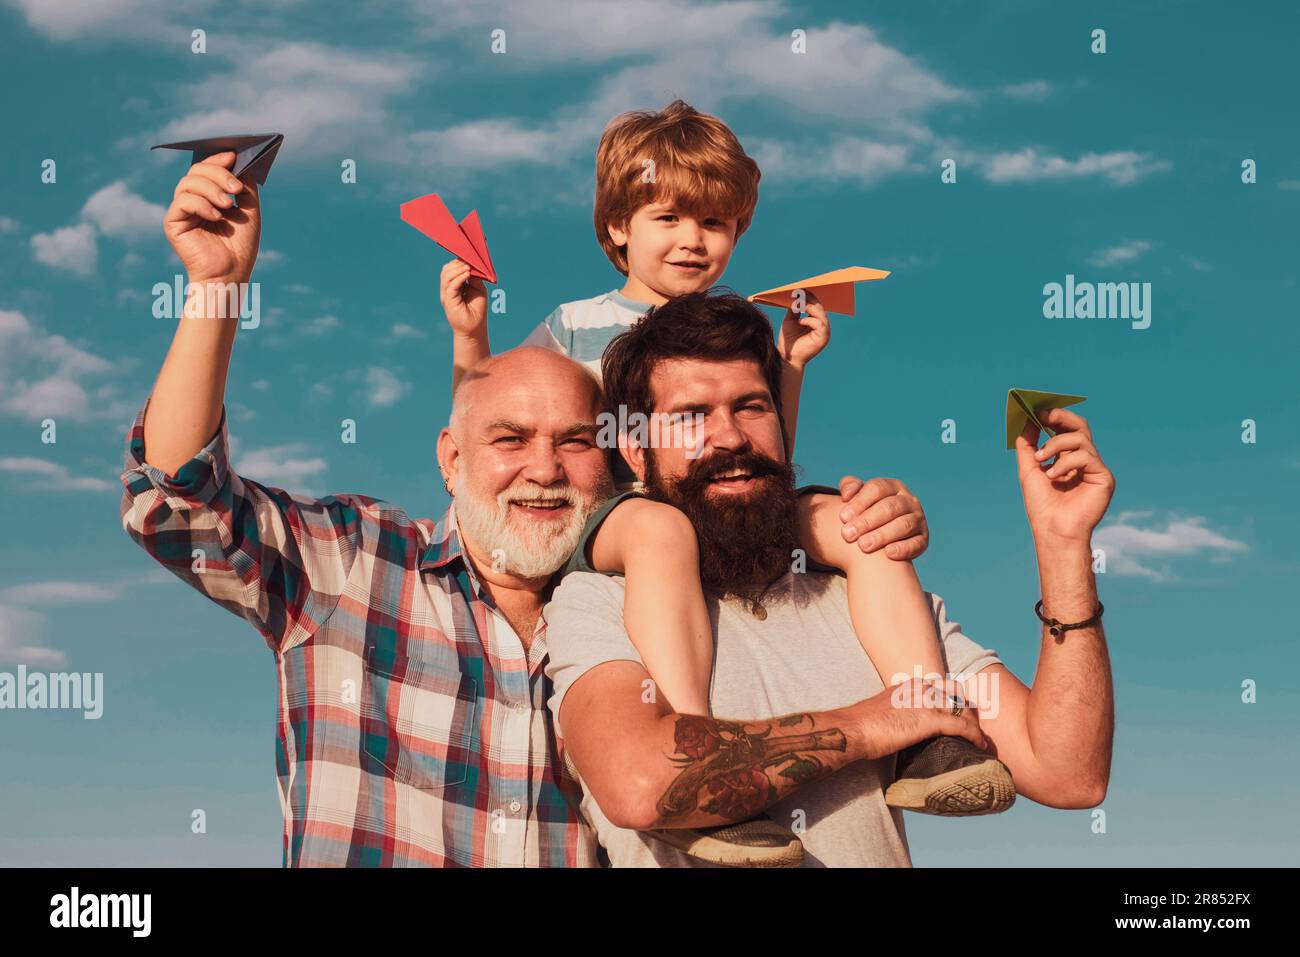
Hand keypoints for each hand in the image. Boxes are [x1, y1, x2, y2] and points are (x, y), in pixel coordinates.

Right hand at [162, 151, 259, 285]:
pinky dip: (201, 205)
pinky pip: (182, 201)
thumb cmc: (240, 246)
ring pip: (188, 182)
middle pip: (196, 171)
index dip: (218, 158)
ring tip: (227, 205)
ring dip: (211, 189)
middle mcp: (192, 199)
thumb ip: (245, 186)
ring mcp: (181, 210)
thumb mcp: (249, 210)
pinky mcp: (173, 222)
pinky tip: (216, 217)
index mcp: (208, 195)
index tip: (234, 155)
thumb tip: (240, 161)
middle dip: (218, 174)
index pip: (207, 168)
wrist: (231, 274)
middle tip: (236, 188)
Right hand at [439, 258, 487, 335]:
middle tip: (469, 259)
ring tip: (468, 266)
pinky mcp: (447, 300)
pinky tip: (467, 273)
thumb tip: (472, 263)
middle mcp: (448, 288)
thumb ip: (474, 276)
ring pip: (446, 275)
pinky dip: (459, 277)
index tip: (468, 253)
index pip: (452, 268)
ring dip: (458, 268)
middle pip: (447, 269)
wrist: (474, 329)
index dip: (458, 260)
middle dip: (457, 262)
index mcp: (454, 284)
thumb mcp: (478, 288)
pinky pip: (451, 285)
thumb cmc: (477, 309)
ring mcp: (446, 294)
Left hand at [776, 291, 829, 369]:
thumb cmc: (788, 341)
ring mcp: (825, 332)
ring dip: (810, 308)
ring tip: (800, 305)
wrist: (787, 358)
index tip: (802, 289)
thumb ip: (795, 309)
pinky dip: (809, 320)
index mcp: (815, 322)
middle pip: (820, 308)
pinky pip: (819, 324)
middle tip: (801, 292)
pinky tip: (800, 322)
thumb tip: (797, 295)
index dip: (810, 297)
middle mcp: (822, 326)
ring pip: (821, 314)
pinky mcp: (824, 338)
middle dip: (810, 299)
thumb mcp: (790, 321)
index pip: (816, 306)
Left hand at [836, 476, 928, 559]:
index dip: (859, 502)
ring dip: (882, 535)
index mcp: (893, 487)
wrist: (882, 535)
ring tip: (863, 545)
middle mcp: (908, 501)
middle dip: (867, 521)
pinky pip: (916, 543)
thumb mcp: (859, 498)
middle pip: (889, 508)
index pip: (877, 488)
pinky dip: (903, 548)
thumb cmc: (866, 512)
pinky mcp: (922, 539)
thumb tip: (847, 494)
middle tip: (847, 534)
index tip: (842, 517)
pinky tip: (888, 553)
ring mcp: (918, 520)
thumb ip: (850, 488)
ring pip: (903, 525)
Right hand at [857, 676, 988, 759]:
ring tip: (979, 740)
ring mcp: (927, 702)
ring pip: (963, 709)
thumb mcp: (882, 709)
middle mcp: (921, 688)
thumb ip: (898, 711)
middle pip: (957, 694)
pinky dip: (975, 737)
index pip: (941, 685)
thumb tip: (903, 727)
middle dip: (967, 710)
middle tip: (972, 729)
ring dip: (974, 725)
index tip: (959, 714)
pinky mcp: (930, 720)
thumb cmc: (861, 725)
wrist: (853, 729)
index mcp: (908, 685)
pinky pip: (963, 727)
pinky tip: (980, 746)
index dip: (954, 700)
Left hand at [1014, 408, 1114, 545]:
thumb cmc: (1042, 505)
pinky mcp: (1104, 477)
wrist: (1053, 531)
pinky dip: (1066, 462)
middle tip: (1042, 415)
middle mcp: (1084, 461)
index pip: (1066, 430)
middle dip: (1060, 417)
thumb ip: (1028, 446)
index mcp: (1068, 459)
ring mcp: (1095, 468)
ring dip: (1056, 444)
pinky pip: (1086, 457)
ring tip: (1040, 459)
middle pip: (1080, 427)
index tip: (1035, 410)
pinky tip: (1054, 476)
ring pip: (1080, 439)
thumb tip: (1026, 421)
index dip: (1054, 417)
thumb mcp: (1029, 470)